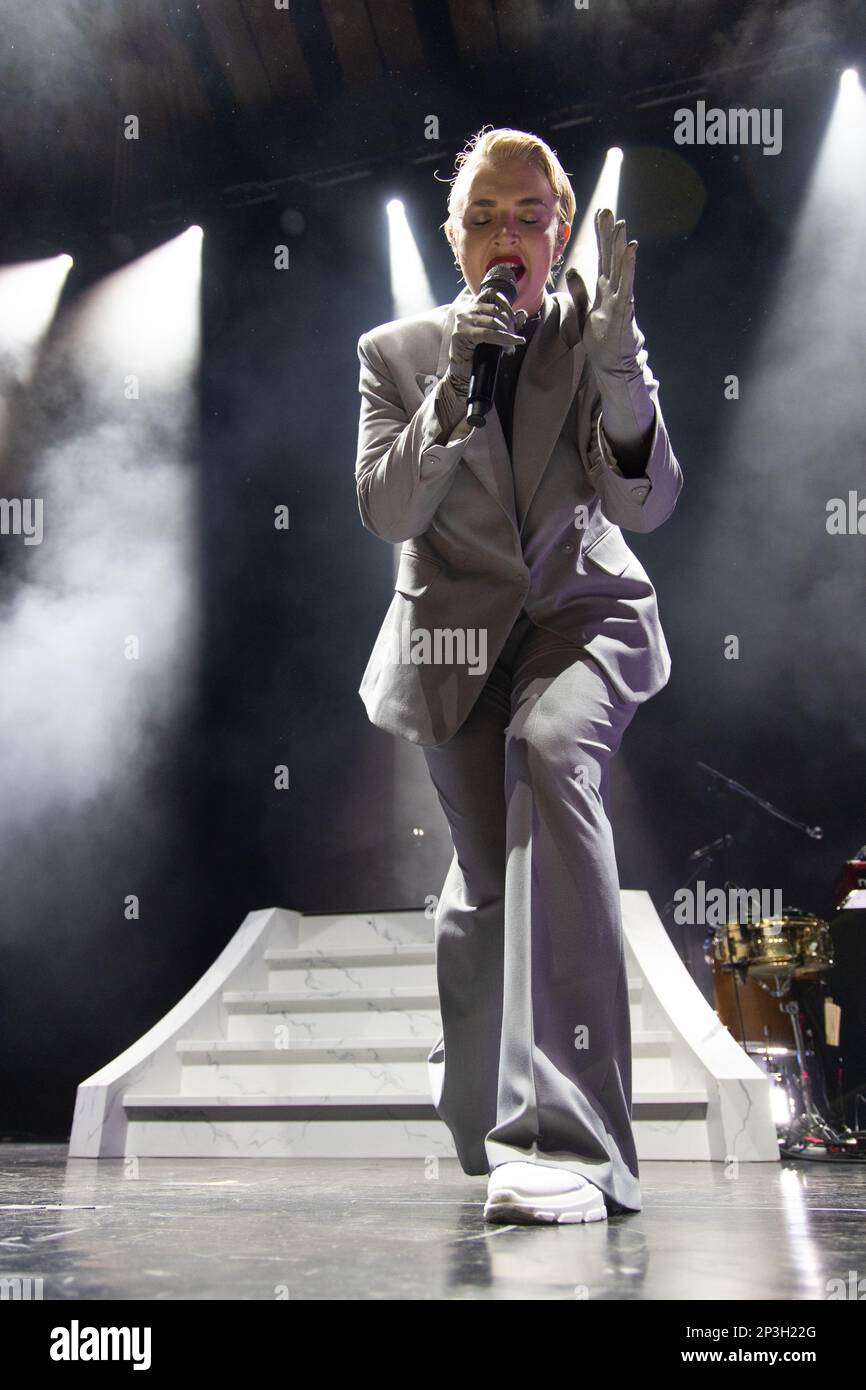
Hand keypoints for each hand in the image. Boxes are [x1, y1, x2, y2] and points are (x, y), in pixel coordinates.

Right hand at [447, 285, 526, 387]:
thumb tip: (523, 314)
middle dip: (509, 324)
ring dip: (507, 334)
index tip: (514, 317)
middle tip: (515, 337)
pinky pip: (488, 334)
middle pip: (495, 310)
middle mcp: (466, 311)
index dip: (505, 302)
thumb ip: (507, 323)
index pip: (490, 294)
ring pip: (493, 322)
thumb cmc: (477, 353)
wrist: (462, 372)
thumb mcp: (494, 335)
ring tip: (512, 345)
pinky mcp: (462, 333)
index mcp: (472, 307)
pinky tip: (511, 345)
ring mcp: (462, 322)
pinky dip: (503, 339)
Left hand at [565, 208, 640, 370]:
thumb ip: (580, 289)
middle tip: (607, 210)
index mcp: (605, 287)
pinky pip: (626, 282)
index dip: (601, 236)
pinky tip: (630, 248)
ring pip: (620, 265)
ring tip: (619, 223)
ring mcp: (621, 296)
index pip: (602, 256)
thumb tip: (572, 269)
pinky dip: (628, 265)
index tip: (600, 215)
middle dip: (609, 233)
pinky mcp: (624, 307)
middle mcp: (614, 288)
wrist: (612, 362)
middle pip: (611, 255)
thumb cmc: (601, 338)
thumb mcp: (584, 310)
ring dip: (619, 244)